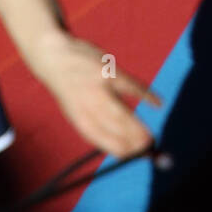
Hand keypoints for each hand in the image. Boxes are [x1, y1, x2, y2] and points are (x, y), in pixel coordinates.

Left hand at [25, 29, 161, 158]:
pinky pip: (132, 86)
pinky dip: (147, 95)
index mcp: (79, 118)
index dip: (118, 150)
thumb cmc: (73, 87)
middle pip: (113, 129)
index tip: (135, 156)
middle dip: (132, 142)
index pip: (100, 140)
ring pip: (121, 113)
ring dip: (137, 127)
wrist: (53, 55)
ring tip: (150, 137)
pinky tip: (158, 103)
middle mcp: (87, 105)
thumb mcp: (80, 106)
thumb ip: (103, 118)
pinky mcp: (109, 71)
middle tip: (149, 147)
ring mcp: (98, 87)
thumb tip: (131, 135)